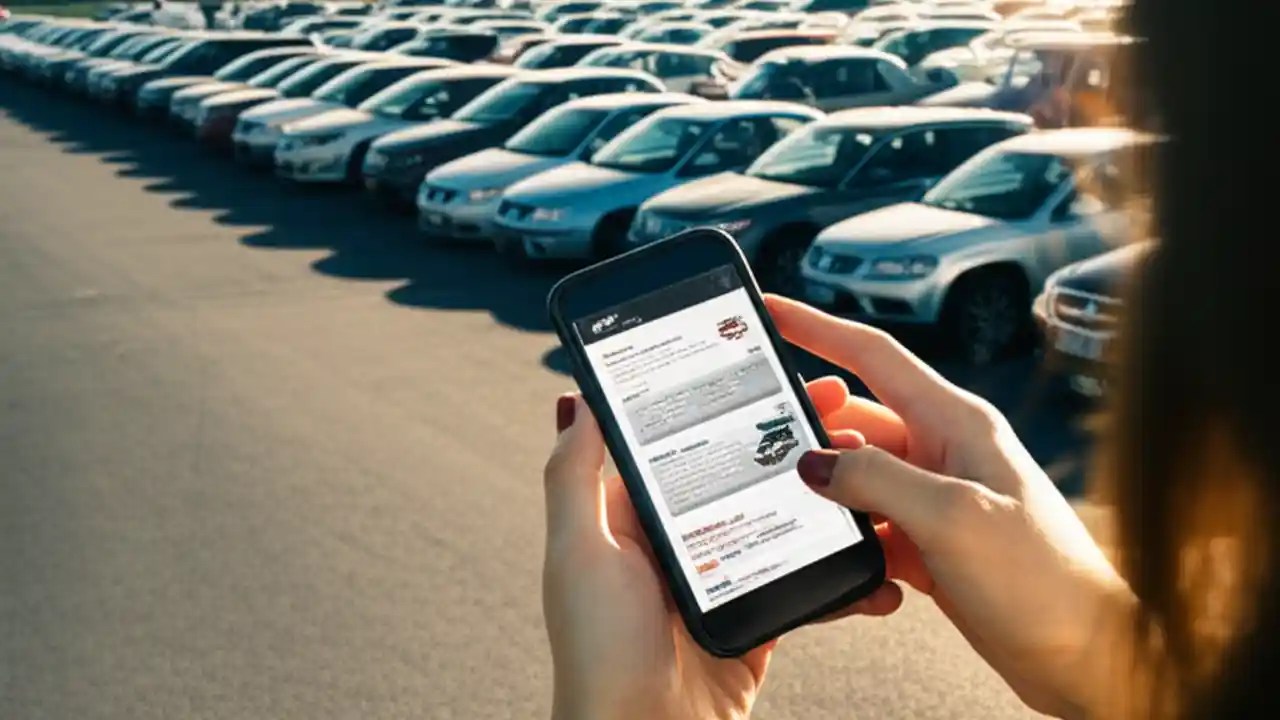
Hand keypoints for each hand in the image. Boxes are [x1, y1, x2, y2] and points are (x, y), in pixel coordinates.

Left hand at [542, 378, 897, 719]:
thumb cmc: (597, 651)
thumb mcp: (578, 550)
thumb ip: (574, 476)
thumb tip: (578, 400)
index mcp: (628, 516)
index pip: (678, 439)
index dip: (720, 400)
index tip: (761, 366)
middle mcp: (675, 540)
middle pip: (738, 468)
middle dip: (786, 431)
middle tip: (833, 401)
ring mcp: (718, 576)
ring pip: (777, 514)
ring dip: (820, 486)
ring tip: (862, 458)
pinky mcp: (754, 615)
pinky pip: (801, 576)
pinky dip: (836, 563)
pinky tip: (867, 545)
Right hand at [767, 295, 1133, 718]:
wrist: (1084, 655)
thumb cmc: (1042, 580)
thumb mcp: (951, 517)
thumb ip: (874, 480)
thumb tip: (813, 463)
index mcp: (956, 422)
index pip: (874, 357)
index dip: (817, 328)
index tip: (772, 312)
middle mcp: (943, 452)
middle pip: (854, 422)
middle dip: (809, 432)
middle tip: (761, 444)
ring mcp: (934, 498)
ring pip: (855, 479)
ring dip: (827, 496)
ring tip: (797, 513)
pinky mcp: (928, 543)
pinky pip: (869, 526)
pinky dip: (849, 542)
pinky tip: (847, 567)